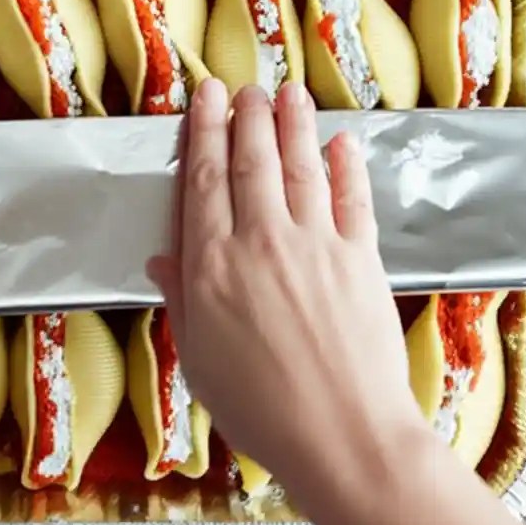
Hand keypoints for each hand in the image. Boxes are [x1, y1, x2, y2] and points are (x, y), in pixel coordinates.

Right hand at [147, 79, 424, 479]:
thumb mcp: (198, 362)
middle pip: (252, 161)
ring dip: (295, 125)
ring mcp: (316, 246)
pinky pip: (353, 199)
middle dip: (248, 117)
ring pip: (301, 167)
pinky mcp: (361, 259)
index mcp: (213, 267)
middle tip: (246, 88)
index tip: (206, 99)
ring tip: (290, 95)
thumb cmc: (263, 411)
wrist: (342, 436)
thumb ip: (181, 302)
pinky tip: (342, 144)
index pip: (205, 181)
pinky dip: (347, 166)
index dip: (205, 132)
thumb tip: (163, 260)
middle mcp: (263, 243)